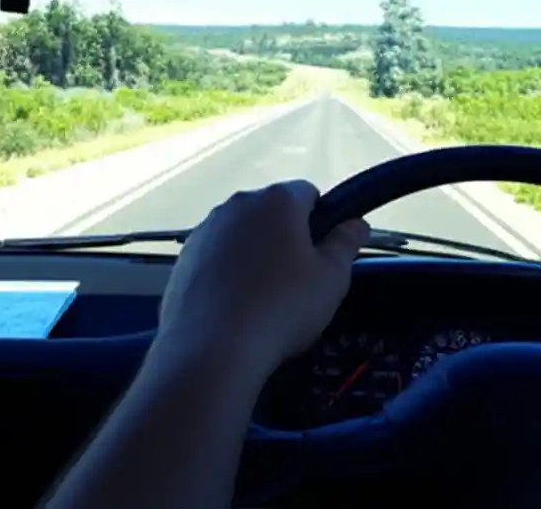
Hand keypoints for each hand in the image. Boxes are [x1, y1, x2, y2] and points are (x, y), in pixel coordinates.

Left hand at [156, 180, 369, 374]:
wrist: (211, 348)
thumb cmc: (283, 307)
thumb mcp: (332, 279)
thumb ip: (346, 243)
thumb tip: (357, 223)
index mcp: (277, 201)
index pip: (308, 193)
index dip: (321, 221)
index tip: (322, 256)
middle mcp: (237, 204)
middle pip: (271, 213)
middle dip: (285, 237)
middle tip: (297, 281)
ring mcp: (204, 230)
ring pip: (241, 234)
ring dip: (254, 253)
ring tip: (262, 298)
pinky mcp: (183, 258)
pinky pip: (215, 257)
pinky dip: (227, 272)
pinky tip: (233, 306)